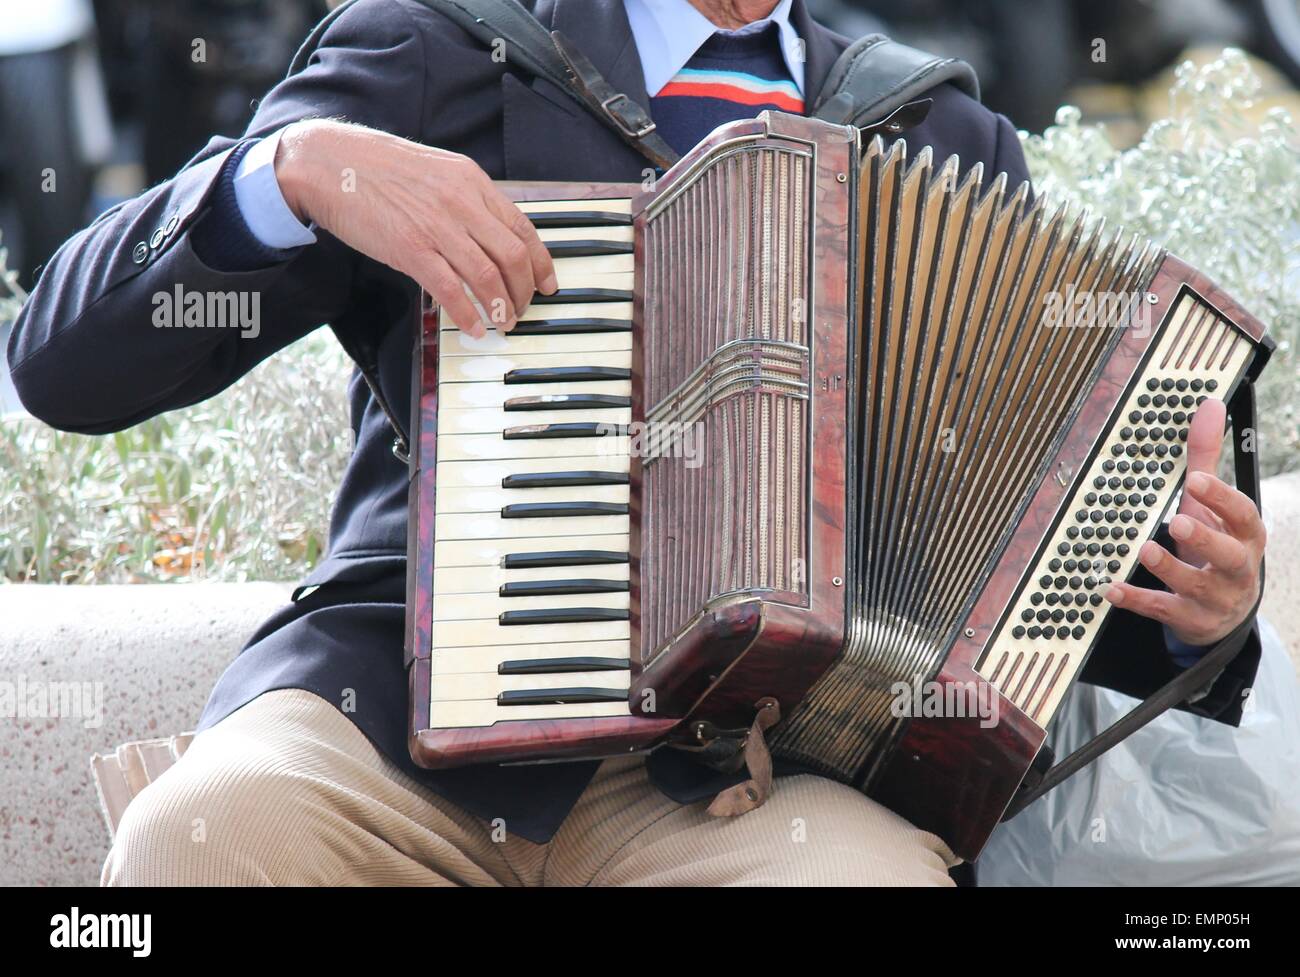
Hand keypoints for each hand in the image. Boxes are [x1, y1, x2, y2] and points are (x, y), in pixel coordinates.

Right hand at [275, 119, 555, 336]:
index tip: (548, 285)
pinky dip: (470, 314)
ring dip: (502, 308)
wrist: (330, 163)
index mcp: (472, 182)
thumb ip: (466, 200)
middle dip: (525, 291)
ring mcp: (437, 227)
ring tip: (504, 323)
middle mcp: (462, 202)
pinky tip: (475, 328)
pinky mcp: (411, 249)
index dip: (541, 263)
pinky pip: (452, 290)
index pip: (523, 227)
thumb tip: (489, 234)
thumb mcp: (437, 172)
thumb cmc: (378, 169)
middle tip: (523, 309)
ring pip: (489, 276)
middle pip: (513, 256)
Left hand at [1102, 398, 1265, 645]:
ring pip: (1195, 585)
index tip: (1198, 480)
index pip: (1243, 515)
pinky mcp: (1189, 618)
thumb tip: (1208, 404)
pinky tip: (1112, 588)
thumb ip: (1207, 457)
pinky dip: (1137, 600)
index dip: (1223, 499)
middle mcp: (1236, 567)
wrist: (1224, 611)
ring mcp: (1214, 597)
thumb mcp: (1212, 505)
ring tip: (1145, 549)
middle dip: (1204, 538)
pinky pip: (1162, 610)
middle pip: (1228, 554)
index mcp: (1245, 535)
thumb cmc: (1215, 547)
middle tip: (1177, 521)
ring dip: (1169, 568)